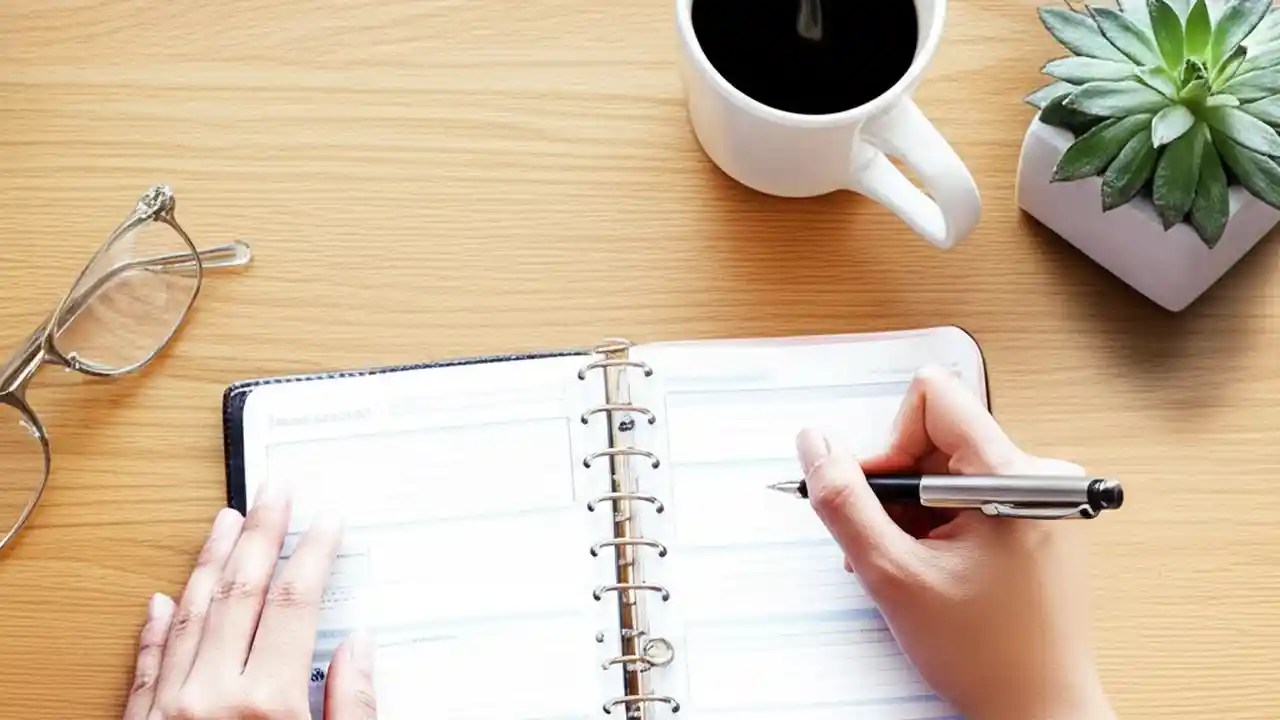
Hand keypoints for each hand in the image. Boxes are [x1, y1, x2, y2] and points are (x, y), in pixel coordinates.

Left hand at [123, 484, 375, 719]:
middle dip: (261, 535)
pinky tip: (164, 601)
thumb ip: (352, 706)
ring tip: (226, 523)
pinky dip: (157, 629)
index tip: (326, 523)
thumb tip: (359, 648)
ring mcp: (170, 710)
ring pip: (191, 616)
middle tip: (272, 493)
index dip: (313, 555)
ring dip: (211, 562)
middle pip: (240, 593)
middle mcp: (213, 697)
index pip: (295, 605)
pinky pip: (148, 665)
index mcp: (270, 704)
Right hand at [796, 367, 1113, 719]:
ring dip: (910, 511)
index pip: (935, 398)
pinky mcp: (1034, 517)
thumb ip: (845, 503)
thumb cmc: (988, 656)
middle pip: (936, 434)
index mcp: (1014, 476)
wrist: (1040, 710)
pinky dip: (934, 523)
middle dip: (895, 485)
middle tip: (885, 542)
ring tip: (906, 564)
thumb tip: (815, 445)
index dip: (891, 441)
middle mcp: (1037, 474)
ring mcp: (1039, 497)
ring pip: (946, 467)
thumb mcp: (893, 576)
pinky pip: (967, 492)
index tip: (880, 496)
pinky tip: (928, 566)